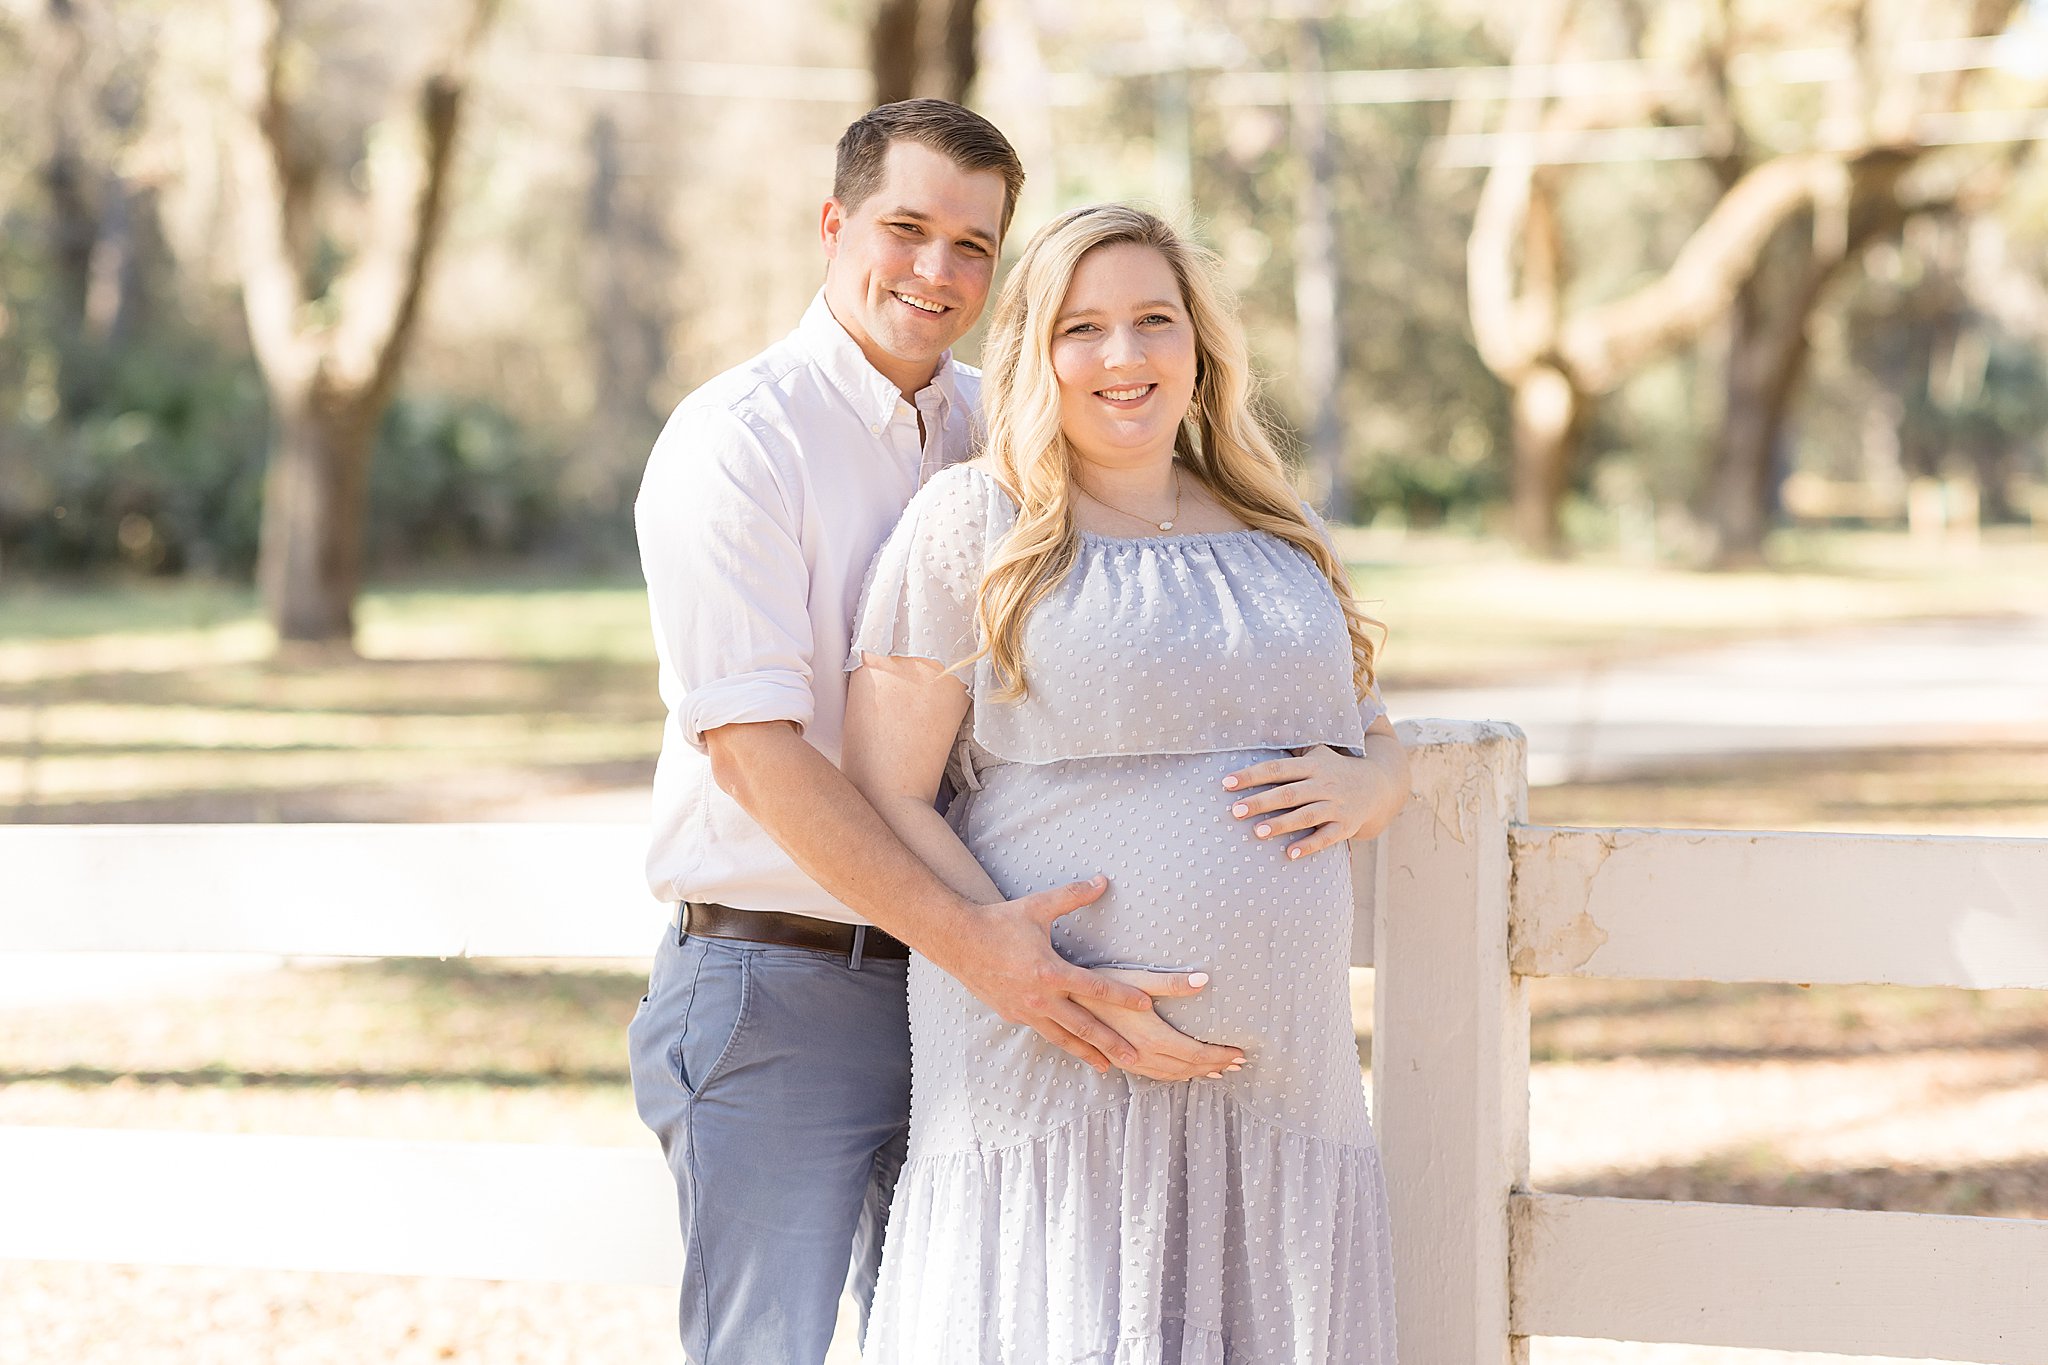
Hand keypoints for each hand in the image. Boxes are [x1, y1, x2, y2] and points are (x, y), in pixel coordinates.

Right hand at [931, 877, 1161, 1073]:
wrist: (957, 941)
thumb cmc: (999, 921)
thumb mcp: (1038, 906)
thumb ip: (1073, 895)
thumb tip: (1102, 880)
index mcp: (1050, 971)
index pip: (1096, 987)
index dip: (1123, 996)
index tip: (1146, 1005)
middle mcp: (1040, 997)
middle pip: (1084, 1026)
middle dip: (1112, 1042)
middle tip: (1136, 1059)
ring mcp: (1025, 1010)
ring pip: (1063, 1038)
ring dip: (1087, 1053)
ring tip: (1107, 1067)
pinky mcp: (1012, 1015)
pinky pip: (1042, 1032)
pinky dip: (1061, 1042)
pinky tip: (1071, 1047)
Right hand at [1074, 968, 1246, 1081]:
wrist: (1056, 999)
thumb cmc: (1096, 982)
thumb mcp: (1136, 978)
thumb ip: (1171, 983)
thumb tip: (1204, 980)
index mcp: (1151, 1036)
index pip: (1196, 1054)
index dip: (1220, 1056)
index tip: (1240, 1054)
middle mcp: (1140, 1054)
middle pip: (1186, 1068)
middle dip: (1214, 1067)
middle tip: (1237, 1065)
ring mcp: (1126, 1060)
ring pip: (1169, 1075)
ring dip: (1195, 1075)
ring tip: (1216, 1072)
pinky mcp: (1114, 1059)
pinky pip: (1152, 1074)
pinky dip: (1172, 1076)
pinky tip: (1178, 1072)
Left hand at [1222, 739, 1407, 860]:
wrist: (1378, 786)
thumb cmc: (1335, 770)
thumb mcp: (1318, 753)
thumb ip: (1293, 749)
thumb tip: (1260, 730)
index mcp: (1313, 766)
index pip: (1277, 769)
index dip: (1252, 775)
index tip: (1227, 783)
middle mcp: (1324, 784)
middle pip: (1289, 793)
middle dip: (1261, 802)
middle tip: (1235, 810)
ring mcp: (1336, 806)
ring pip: (1306, 815)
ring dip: (1281, 824)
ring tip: (1257, 832)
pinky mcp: (1346, 826)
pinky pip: (1326, 837)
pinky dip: (1309, 845)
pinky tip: (1289, 854)